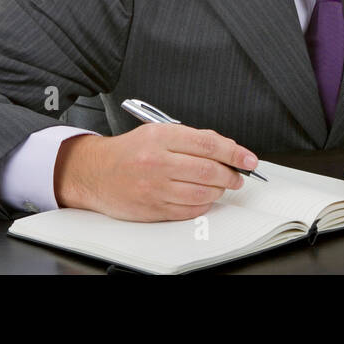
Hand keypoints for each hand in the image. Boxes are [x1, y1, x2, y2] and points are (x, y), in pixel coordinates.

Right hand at [54, 123, 258, 221]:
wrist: (95, 173)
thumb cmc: (129, 152)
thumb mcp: (158, 132)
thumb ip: (192, 139)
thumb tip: (226, 148)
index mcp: (161, 137)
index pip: (208, 144)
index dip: (235, 152)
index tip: (248, 158)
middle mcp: (157, 162)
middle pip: (208, 170)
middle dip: (231, 174)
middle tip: (237, 175)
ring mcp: (154, 188)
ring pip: (202, 193)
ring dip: (219, 191)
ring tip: (220, 186)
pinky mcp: (152, 209)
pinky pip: (189, 211)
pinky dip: (203, 205)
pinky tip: (203, 198)